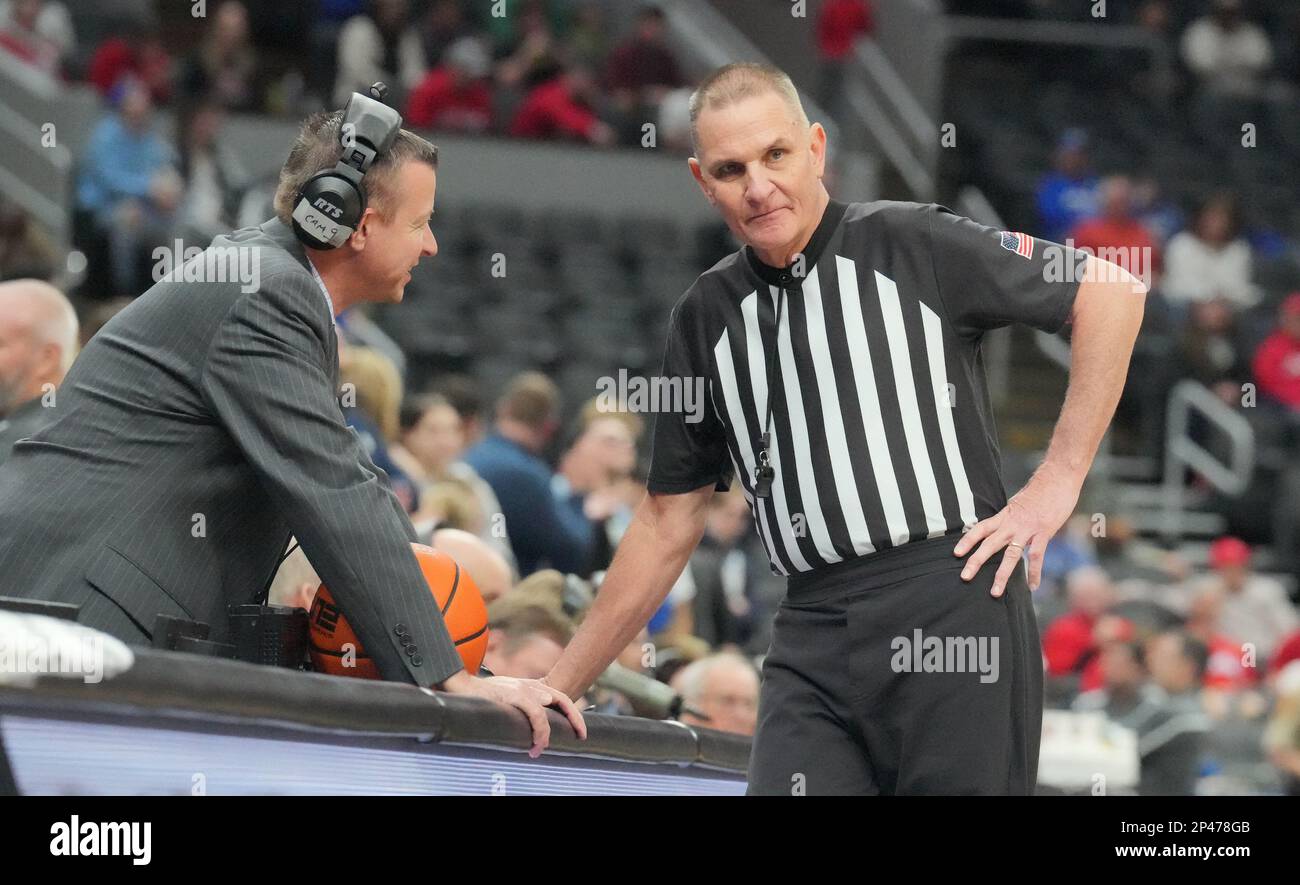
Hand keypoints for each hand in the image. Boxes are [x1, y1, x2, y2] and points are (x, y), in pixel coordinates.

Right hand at [439, 671, 586, 757]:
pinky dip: (540, 730)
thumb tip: (529, 730)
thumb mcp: (505, 700)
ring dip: (546, 734)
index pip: (559, 697)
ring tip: (540, 750)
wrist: (459, 685)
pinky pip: (536, 713)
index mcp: (529, 685)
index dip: (572, 712)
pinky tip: (535, 743)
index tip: (579, 730)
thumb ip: (520, 709)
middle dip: (576, 718)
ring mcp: (522, 688)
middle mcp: (529, 685)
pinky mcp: (514, 695)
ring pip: (547, 711)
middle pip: (562, 699)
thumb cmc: (480, 696)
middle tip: (580, 736)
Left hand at [953, 472, 1080, 596]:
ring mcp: (1027, 529)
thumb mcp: (1017, 503)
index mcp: (1004, 516)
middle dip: (976, 561)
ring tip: (994, 592)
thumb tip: (1001, 526)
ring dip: (1002, 574)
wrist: (1057, 479)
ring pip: (1011, 555)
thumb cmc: (1039, 491)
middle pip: (989, 544)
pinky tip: (1033, 586)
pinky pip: (1037, 557)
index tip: (955, 553)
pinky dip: (1034, 573)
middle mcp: (1012, 523)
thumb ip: (1009, 517)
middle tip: (964, 577)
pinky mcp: (1044, 533)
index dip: (967, 540)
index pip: (980, 528)